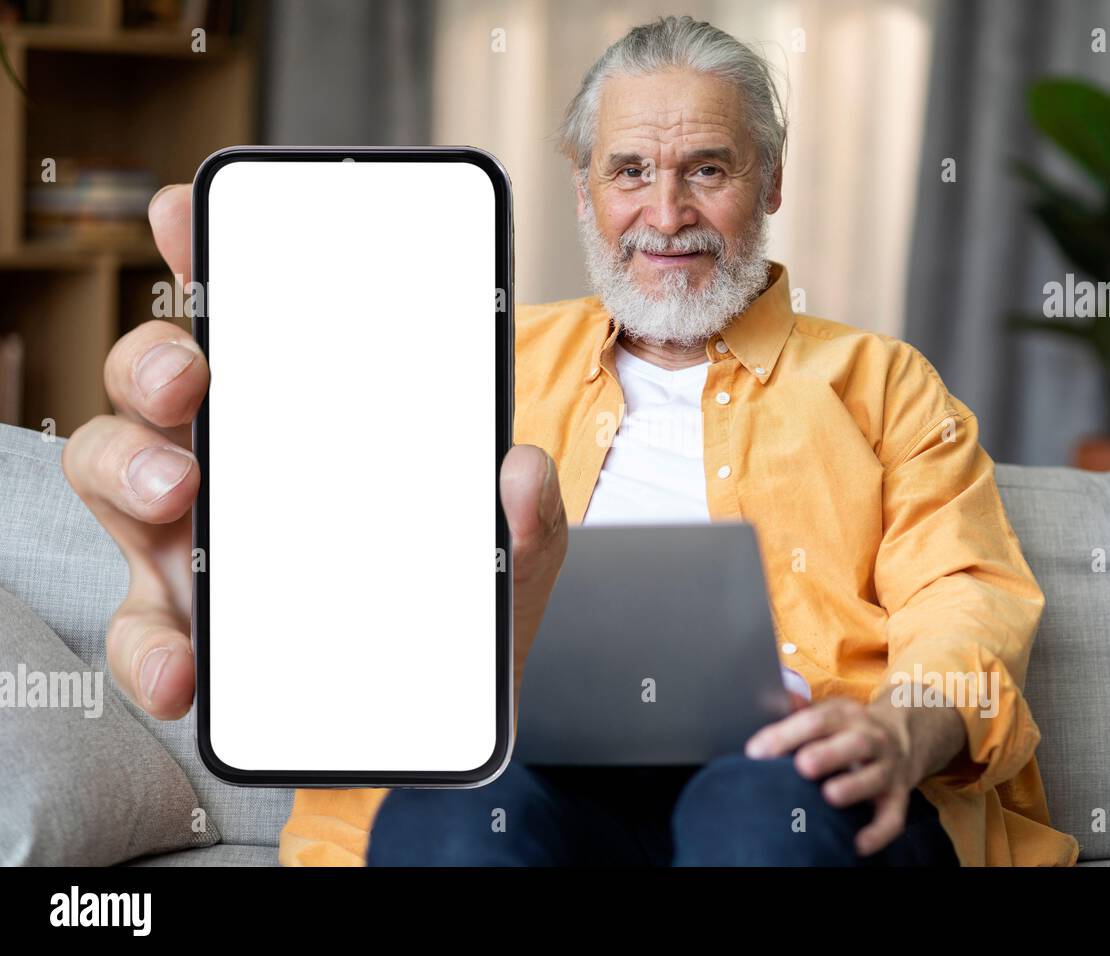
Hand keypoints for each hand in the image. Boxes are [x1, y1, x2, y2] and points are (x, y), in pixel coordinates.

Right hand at [63, 183, 567, 720]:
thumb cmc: (461, 609)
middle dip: (156, 360)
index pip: (248, 327)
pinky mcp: (187, 629)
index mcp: (311, 424)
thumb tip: (520, 471)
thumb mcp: (516, 553)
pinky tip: (186, 669)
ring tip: (184, 494)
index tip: (186, 212)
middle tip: (194, 378)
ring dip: (131, 468)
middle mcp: (239, 466)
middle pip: (156, 383)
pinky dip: (149, 649)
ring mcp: (200, 541)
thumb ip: (530, 516)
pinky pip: (136, 627)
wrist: (435, 715)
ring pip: (114, 473)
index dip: (206, 260)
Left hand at [744, 695, 964, 855]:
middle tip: (802, 765)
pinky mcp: (899, 797)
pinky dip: (878, 832)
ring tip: (829, 795)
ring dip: (854, 786)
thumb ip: (801, 710)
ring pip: (876, 776)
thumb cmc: (849, 730)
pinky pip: (893, 817)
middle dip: (828, 754)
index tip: (757, 751)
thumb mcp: (830, 713)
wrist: (904, 739)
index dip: (787, 734)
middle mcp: (872, 739)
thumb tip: (777, 693)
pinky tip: (858, 845)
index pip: (818, 720)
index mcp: (848, 717)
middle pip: (854, 743)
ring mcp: (888, 768)